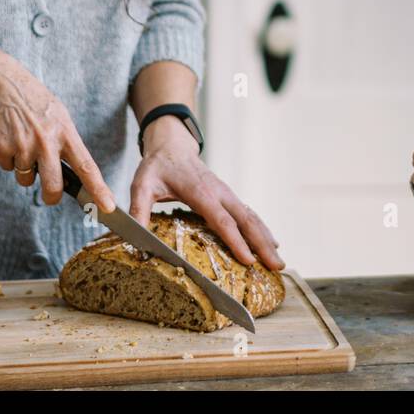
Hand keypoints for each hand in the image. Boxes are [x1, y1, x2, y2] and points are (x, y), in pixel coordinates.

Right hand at [0, 50, 116, 211]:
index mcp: (66, 134)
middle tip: (50, 196)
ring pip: (26, 179)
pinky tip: (8, 138)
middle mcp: (47, 141)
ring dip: (24, 170)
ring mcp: (23, 144)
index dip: (99, 189)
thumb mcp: (59, 119)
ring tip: (23, 144)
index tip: (108, 206)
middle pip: (54, 186)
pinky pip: (7, 167)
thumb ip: (67, 146)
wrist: (1, 85)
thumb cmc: (36, 105)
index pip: (87, 167)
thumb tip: (74, 178)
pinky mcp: (2, 147)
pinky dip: (8, 159)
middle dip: (52, 197)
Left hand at [130, 116, 284, 270]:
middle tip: (276, 266)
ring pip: (252, 217)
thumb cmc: (157, 167)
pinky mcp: (229, 197)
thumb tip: (133, 235)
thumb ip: (139, 209)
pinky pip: (249, 214)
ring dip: (267, 239)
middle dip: (262, 244)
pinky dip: (262, 230)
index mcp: (201, 192)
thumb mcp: (142, 185)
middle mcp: (220, 193)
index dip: (236, 241)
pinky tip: (271, 243)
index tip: (249, 260)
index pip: (222, 220)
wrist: (172, 146)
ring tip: (279, 262)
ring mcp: (227, 194)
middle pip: (247, 220)